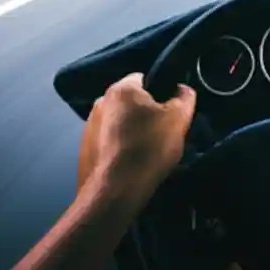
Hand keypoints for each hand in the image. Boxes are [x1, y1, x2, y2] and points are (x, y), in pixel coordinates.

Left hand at [77, 73, 195, 202]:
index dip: (161, 93)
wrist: (116, 190)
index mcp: (121, 88)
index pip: (145, 79)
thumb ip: (184, 98)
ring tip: (144, 151)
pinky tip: (129, 163)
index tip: (170, 112)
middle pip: (130, 102)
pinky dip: (118, 147)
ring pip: (118, 122)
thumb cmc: (149, 148)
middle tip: (160, 133)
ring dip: (130, 131)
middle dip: (144, 113)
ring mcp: (88, 126)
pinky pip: (108, 141)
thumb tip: (182, 89)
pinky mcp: (84, 149)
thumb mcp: (178, 120)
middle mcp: (100, 101)